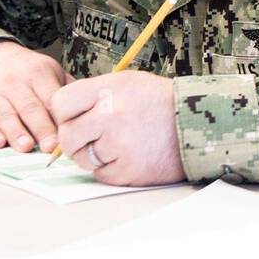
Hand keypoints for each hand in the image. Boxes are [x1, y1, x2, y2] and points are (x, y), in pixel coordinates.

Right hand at [0, 40, 68, 152]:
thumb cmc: (30, 73)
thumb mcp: (52, 72)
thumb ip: (68, 90)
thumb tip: (92, 110)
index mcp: (38, 73)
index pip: (51, 98)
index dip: (59, 117)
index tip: (69, 134)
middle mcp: (14, 82)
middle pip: (29, 108)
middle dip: (41, 128)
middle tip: (50, 147)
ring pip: (5, 115)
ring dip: (16, 132)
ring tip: (26, 147)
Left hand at [50, 71, 184, 186]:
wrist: (197, 123)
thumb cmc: (160, 102)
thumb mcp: (127, 83)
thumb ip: (93, 95)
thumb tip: (61, 116)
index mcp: (108, 90)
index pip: (60, 103)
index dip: (66, 112)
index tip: (77, 116)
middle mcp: (111, 116)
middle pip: (66, 136)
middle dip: (75, 139)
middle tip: (92, 136)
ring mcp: (118, 146)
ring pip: (82, 159)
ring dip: (93, 155)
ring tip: (117, 144)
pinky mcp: (127, 171)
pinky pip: (101, 175)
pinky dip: (111, 169)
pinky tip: (128, 156)